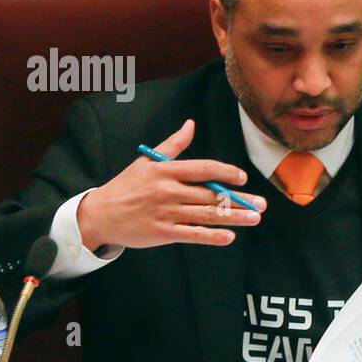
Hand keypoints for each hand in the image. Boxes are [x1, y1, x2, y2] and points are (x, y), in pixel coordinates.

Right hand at [76, 119, 265, 250]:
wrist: (100, 214)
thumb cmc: (127, 186)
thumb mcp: (146, 161)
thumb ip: (173, 145)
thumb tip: (191, 124)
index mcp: (165, 170)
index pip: (203, 168)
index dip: (226, 172)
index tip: (242, 177)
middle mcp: (167, 190)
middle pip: (210, 194)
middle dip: (239, 199)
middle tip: (261, 203)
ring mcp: (165, 213)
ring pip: (206, 215)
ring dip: (233, 217)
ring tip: (255, 218)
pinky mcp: (162, 233)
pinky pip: (192, 234)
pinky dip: (212, 236)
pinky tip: (230, 237)